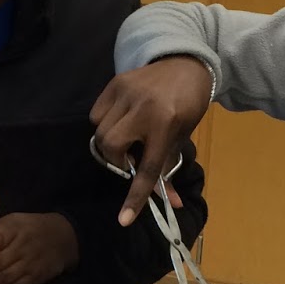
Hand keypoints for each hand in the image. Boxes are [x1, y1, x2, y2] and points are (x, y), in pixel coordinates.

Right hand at [90, 57, 212, 224]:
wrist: (185, 64)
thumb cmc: (188, 105)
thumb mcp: (182, 136)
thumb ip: (168, 166)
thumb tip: (172, 203)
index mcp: (166, 123)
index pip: (148, 168)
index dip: (136, 196)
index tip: (124, 219)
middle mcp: (143, 107)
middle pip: (112, 147)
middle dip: (117, 160)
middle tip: (131, 159)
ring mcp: (125, 92)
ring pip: (100, 131)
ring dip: (111, 144)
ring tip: (127, 138)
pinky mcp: (114, 83)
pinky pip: (96, 114)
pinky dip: (104, 124)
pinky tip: (121, 121)